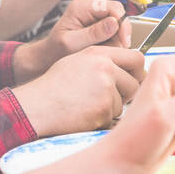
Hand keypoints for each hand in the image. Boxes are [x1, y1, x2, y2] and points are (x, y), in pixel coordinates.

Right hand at [11, 46, 145, 137]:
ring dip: (112, 107)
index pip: (136, 59)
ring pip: (125, 102)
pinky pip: (114, 116)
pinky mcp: (104, 108)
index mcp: (99, 54)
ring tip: (89, 105)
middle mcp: (105, 68)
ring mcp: (106, 88)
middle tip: (111, 98)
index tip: (134, 79)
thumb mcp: (78, 62)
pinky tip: (85, 114)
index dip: (138, 72)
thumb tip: (130, 70)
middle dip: (128, 93)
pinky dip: (103, 119)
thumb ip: (105, 62)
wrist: (37, 105)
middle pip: (135, 83)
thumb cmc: (54, 86)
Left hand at [13, 0, 130, 80]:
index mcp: (81, 7)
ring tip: (103, 52)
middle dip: (120, 34)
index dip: (122, 23)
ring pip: (119, 26)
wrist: (48, 58)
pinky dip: (113, 44)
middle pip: (118, 16)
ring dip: (116, 41)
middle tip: (115, 49)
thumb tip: (114, 23)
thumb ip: (93, 33)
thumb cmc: (55, 50)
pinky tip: (103, 51)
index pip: (113, 7)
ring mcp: (96, 18)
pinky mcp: (99, 28)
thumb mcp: (72, 43)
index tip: (124, 40)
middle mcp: (90, 9)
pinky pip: (115, 34)